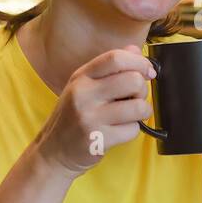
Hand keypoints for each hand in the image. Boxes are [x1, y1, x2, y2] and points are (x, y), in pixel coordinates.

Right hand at [33, 46, 154, 176]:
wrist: (53, 151)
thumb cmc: (73, 117)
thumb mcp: (84, 87)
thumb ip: (109, 68)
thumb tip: (136, 51)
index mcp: (81, 77)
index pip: (115, 58)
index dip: (139, 62)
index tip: (148, 71)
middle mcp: (83, 94)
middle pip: (132, 80)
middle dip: (143, 89)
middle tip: (136, 97)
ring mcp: (89, 117)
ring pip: (138, 106)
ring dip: (143, 111)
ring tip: (132, 115)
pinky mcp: (98, 139)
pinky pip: (133, 130)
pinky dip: (133, 130)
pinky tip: (120, 130)